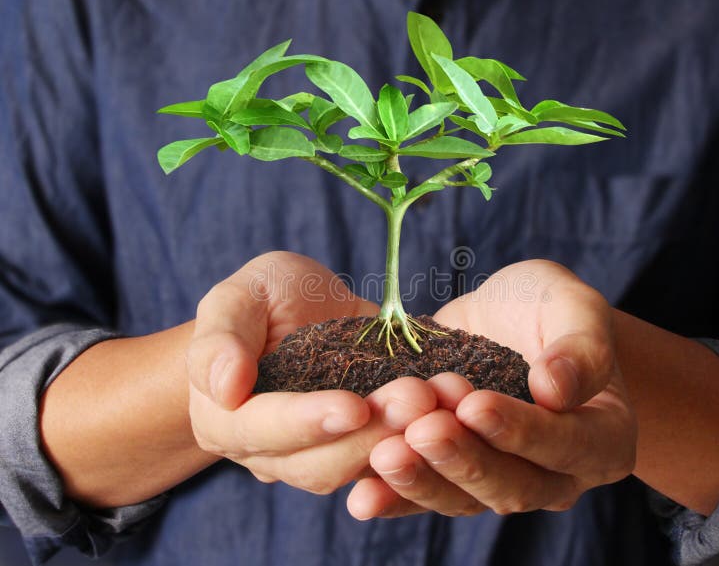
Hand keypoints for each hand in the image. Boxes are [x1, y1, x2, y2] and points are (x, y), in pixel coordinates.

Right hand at [187, 251, 436, 493]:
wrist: (305, 312)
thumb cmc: (265, 299)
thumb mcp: (239, 296)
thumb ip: (221, 336)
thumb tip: (224, 386)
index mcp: (226, 419)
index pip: (263, 429)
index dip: (307, 421)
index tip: (352, 405)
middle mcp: (270, 452)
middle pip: (316, 462)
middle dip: (368, 435)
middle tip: (415, 399)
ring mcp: (317, 456)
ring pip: (356, 469)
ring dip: (399, 441)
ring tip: (436, 402)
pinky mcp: (360, 449)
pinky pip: (388, 459)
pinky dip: (419, 441)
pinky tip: (450, 411)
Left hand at [347, 260, 635, 517]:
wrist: (504, 319)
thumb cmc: (547, 309)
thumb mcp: (572, 305)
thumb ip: (581, 345)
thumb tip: (559, 390)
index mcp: (603, 437)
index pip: (568, 445)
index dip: (522, 431)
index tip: (476, 405)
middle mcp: (557, 475)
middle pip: (514, 485)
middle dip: (464, 459)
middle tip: (422, 428)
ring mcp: (502, 481)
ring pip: (465, 500)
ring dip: (424, 480)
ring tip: (385, 454)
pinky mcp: (454, 477)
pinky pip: (426, 498)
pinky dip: (395, 498)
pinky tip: (363, 496)